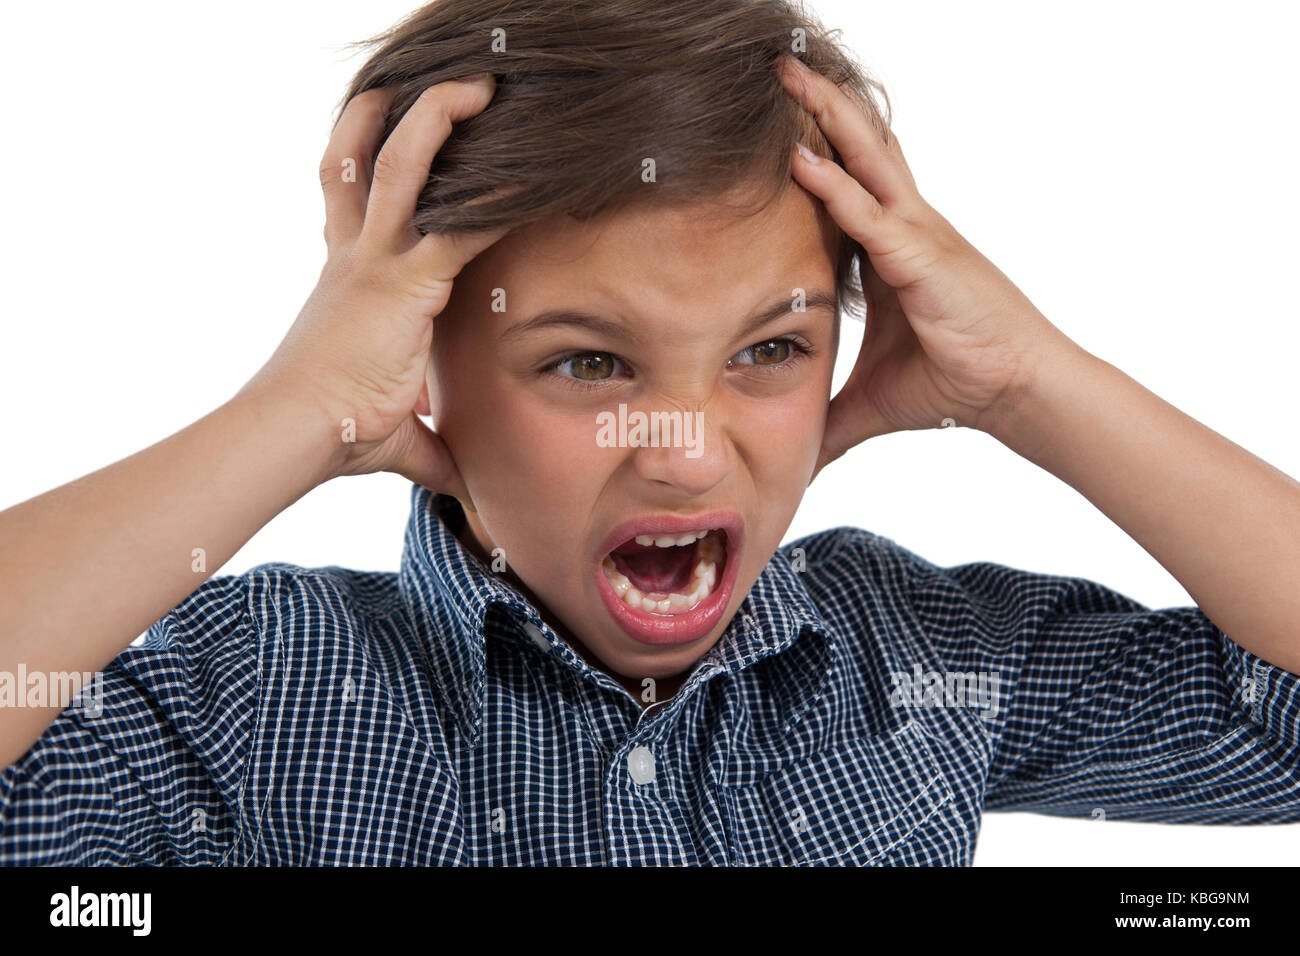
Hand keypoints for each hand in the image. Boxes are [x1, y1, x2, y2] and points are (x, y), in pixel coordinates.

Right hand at [244, 75, 509, 490]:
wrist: (294, 435)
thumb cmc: (328, 434)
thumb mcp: (389, 436)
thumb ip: (430, 449)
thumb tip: (461, 486)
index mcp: (348, 283)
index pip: (355, 204)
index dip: (370, 162)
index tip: (395, 134)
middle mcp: (356, 260)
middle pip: (363, 161)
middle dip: (397, 117)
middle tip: (438, 87)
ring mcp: (374, 264)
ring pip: (403, 167)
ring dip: (440, 121)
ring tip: (478, 85)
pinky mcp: (403, 282)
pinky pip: (459, 225)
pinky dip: (494, 197)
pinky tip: (527, 169)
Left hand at [775, 55, 1075, 479]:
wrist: (1014, 392)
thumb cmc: (955, 381)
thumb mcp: (873, 398)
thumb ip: (831, 417)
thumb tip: (798, 457)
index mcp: (890, 250)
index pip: (847, 183)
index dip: (815, 147)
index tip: (775, 116)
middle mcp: (906, 229)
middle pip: (859, 151)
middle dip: (820, 106)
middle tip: (779, 67)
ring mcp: (918, 237)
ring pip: (868, 162)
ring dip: (827, 117)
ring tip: (789, 77)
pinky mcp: (924, 261)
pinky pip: (872, 216)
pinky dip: (836, 188)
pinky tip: (801, 160)